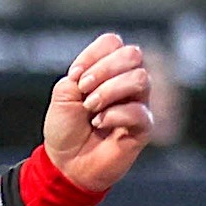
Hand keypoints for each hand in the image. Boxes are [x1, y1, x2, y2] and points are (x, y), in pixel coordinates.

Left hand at [43, 33, 152, 191]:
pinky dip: (113, 115)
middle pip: (132, 54)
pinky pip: (139, 111)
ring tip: (91, 107)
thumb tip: (97, 72)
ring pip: (140, 78)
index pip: (113, 42)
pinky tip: (99, 123)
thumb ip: (78, 75)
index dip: (93, 54)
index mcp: (107, 70)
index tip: (75, 76)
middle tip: (84, 89)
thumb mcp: (62, 95)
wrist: (66, 163)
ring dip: (109, 91)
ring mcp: (138, 103)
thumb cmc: (66, 128)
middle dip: (103, 69)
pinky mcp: (144, 127)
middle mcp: (126, 82)